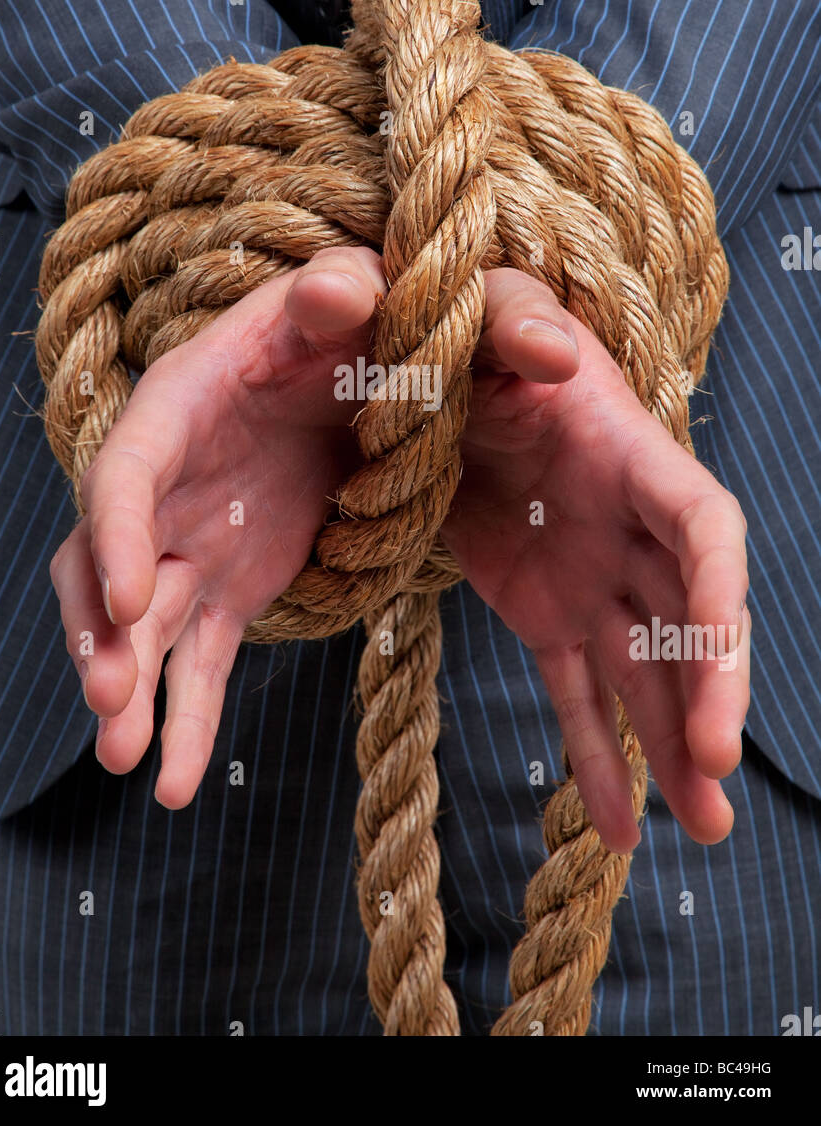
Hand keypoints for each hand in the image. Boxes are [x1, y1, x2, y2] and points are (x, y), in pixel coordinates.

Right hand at [50, 247, 386, 808]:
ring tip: (127, 761)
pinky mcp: (223, 592)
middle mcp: (165, 486)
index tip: (121, 593)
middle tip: (110, 695)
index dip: (112, 529)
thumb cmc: (340, 330)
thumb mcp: (346, 301)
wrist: (353, 376)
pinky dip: (184, 721)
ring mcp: (187, 547)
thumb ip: (341, 293)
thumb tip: (348, 291)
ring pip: (136, 629)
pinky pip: (194, 665)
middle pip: (100, 562)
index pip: (124, 470)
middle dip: (96, 630)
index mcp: (179, 408)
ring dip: (126, 689)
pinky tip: (174, 787)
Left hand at [440, 269, 749, 854]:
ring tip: (702, 832)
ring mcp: (591, 577)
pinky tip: (612, 829)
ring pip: (645, 674)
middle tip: (713, 772)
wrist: (418, 379)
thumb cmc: (460, 330)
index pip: (702, 526)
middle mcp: (626, 525)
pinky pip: (575, 694)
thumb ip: (514, 319)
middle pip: (689, 618)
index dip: (720, 591)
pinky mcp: (544, 613)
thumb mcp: (482, 309)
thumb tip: (551, 350)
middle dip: (710, 691)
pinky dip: (592, 758)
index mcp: (626, 453)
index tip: (724, 656)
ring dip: (673, 748)